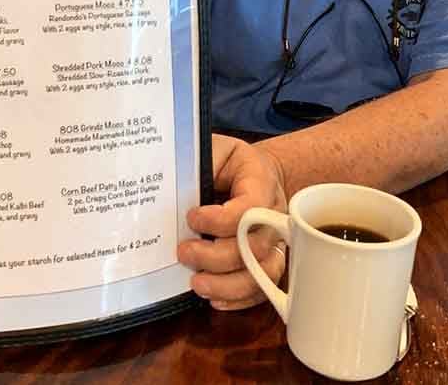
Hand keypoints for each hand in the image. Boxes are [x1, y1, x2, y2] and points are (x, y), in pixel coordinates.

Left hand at [177, 133, 286, 309]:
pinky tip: (214, 298)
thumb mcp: (214, 148)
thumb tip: (171, 184)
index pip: (249, 208)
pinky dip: (240, 299)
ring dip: (228, 285)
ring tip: (196, 284)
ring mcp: (276, 239)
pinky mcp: (270, 260)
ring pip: (264, 273)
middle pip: (256, 246)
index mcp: (261, 180)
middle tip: (184, 251)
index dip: (218, 220)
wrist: (258, 171)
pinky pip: (264, 288)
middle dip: (215, 256)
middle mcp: (275, 214)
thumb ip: (199, 162)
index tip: (191, 216)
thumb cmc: (230, 161)